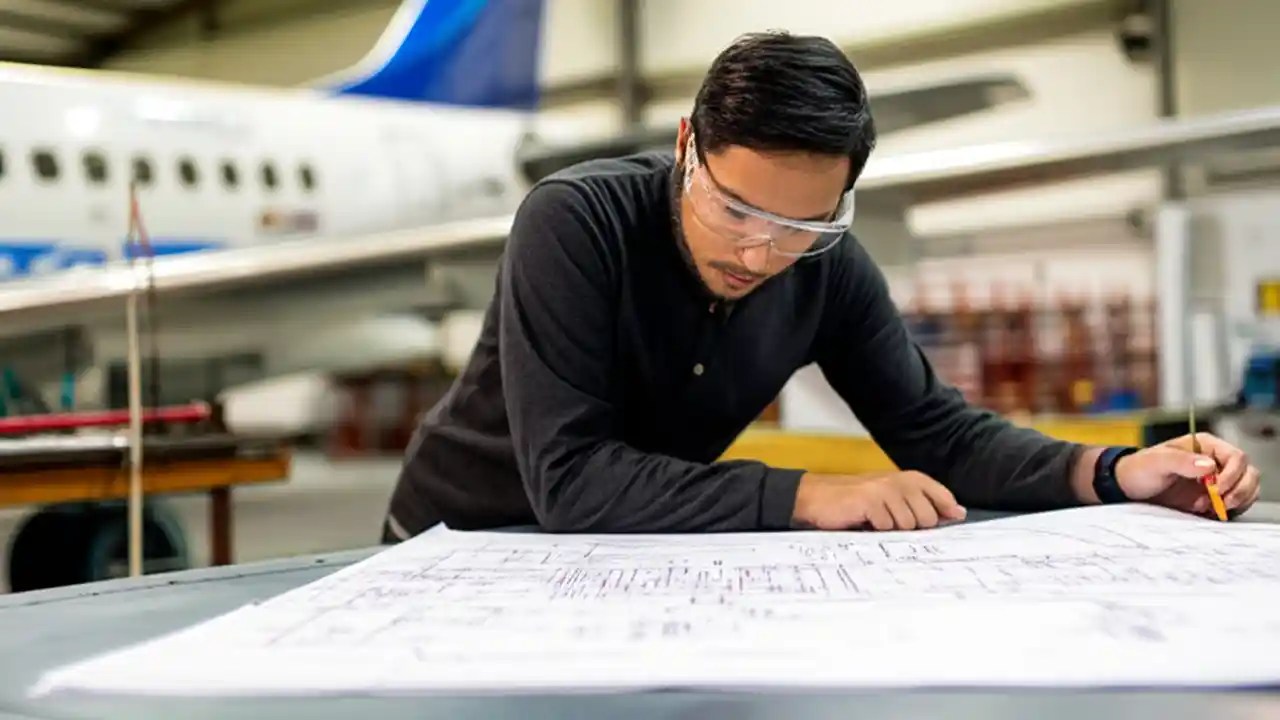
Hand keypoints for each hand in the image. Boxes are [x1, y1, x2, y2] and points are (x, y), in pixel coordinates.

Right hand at [792, 471, 966, 530]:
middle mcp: (899, 481)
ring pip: (909, 525)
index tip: (945, 523)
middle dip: (912, 527)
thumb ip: (923, 504)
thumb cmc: (857, 503)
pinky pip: (887, 527)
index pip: (942, 495)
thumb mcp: (891, 500)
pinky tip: (864, 522)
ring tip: (876, 522)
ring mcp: (885, 489)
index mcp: (908, 478)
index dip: (946, 512)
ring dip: (892, 530)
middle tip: (891, 522)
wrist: (817, 498)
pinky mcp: (870, 500)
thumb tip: (958, 513)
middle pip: (928, 517)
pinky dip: (876, 531)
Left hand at [1114, 433, 1260, 516]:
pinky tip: (1211, 512)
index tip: (1217, 489)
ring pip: (1247, 488)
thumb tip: (1209, 465)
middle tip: (1220, 503)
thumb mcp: (1155, 462)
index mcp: (1205, 445)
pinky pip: (1236, 502)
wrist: (1128, 487)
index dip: (1232, 474)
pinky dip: (1231, 509)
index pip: (1237, 457)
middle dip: (1239, 490)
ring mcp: (1216, 479)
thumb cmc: (1138, 469)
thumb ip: (1180, 461)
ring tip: (1213, 508)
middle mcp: (1215, 460)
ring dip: (1238, 501)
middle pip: (1248, 473)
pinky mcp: (1213, 496)